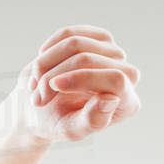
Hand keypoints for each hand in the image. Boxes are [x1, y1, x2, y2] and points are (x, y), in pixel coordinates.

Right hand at [8, 24, 140, 142]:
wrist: (42, 109)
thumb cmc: (60, 123)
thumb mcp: (72, 129)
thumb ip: (93, 120)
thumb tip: (111, 99)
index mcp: (127, 104)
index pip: (115, 79)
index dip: (83, 78)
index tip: (54, 86)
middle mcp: (127, 75)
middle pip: (90, 60)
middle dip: (55, 76)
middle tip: (38, 99)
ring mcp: (113, 53)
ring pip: (76, 44)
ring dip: (46, 64)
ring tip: (36, 85)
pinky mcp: (98, 38)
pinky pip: (68, 34)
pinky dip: (48, 52)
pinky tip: (41, 68)